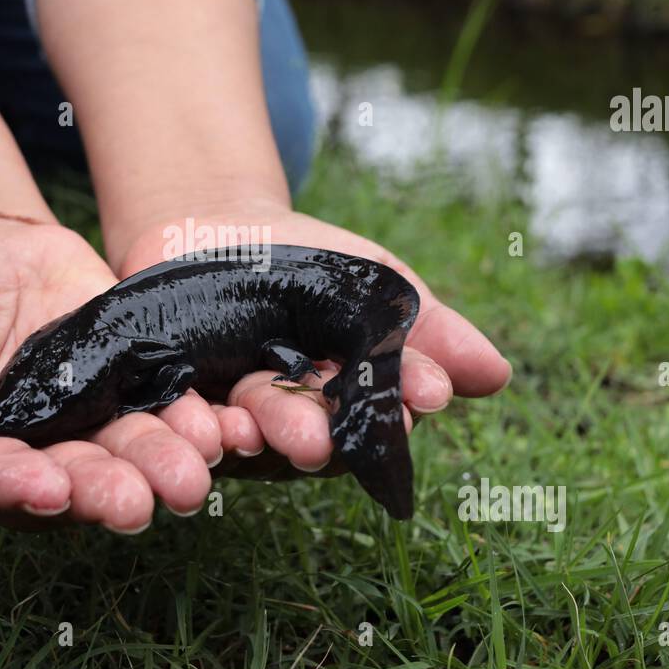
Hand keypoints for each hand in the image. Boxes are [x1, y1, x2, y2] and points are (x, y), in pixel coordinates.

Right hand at [0, 214, 222, 531]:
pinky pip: (169, 409)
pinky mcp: (134, 389)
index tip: (46, 487)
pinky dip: (202, 421)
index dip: (12, 487)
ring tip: (196, 473)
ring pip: (128, 454)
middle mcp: (29, 456)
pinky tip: (229, 427)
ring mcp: (87, 427)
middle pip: (68, 481)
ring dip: (163, 465)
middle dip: (105, 490)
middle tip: (140, 503)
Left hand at [113, 199, 512, 479]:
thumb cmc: (313, 264)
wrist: (215, 227)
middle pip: (309, 433)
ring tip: (269, 430)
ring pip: (247, 431)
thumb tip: (496, 375)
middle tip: (327, 441)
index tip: (423, 395)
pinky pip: (182, 417)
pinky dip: (198, 421)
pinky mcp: (171, 402)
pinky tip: (214, 419)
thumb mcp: (376, 284)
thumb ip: (430, 331)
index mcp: (345, 406)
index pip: (377, 413)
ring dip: (262, 433)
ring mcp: (229, 415)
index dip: (397, 406)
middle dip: (318, 434)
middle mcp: (289, 426)